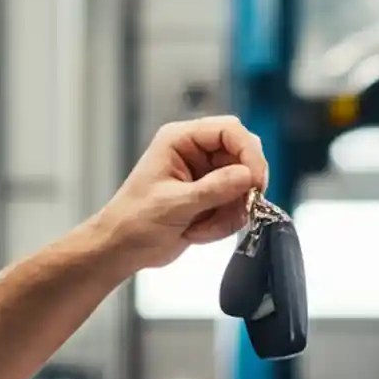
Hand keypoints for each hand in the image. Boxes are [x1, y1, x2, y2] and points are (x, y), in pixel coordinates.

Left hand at [94, 116, 269, 272]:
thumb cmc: (133, 221)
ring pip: (244, 185)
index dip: (248, 152)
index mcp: (180, 140)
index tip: (255, 182)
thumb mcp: (173, 204)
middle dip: (243, 186)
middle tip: (239, 208)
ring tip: (201, 228)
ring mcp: (206, 175)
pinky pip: (238, 205)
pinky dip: (225, 223)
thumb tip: (247, 176)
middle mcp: (196, 152)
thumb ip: (212, 189)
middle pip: (243, 155)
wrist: (122, 248)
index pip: (229, 130)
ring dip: (230, 212)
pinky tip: (198, 231)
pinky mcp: (212, 197)